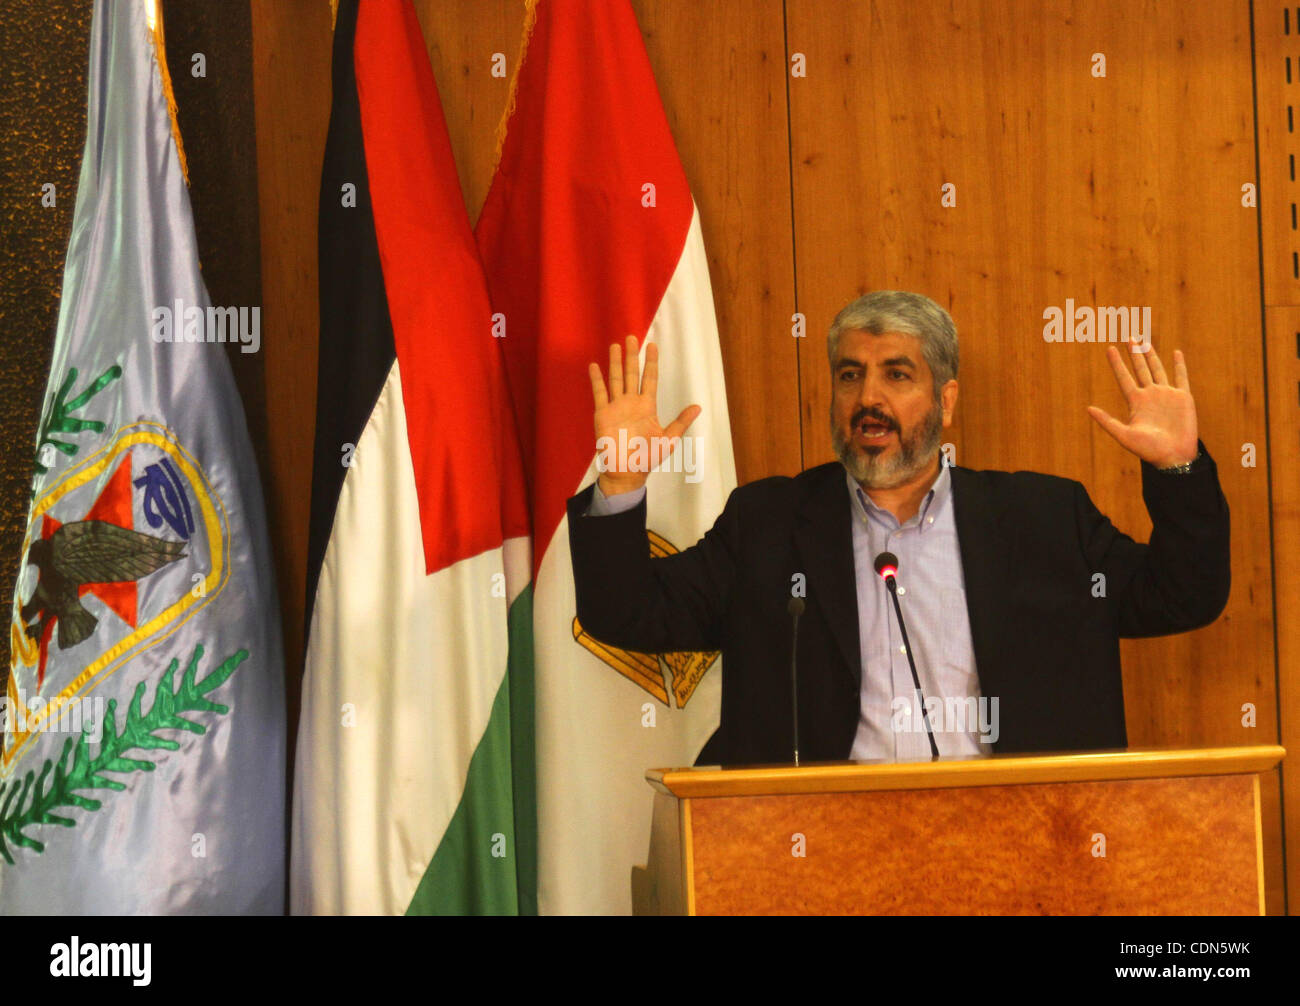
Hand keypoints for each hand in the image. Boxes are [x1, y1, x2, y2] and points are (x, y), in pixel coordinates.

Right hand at [589, 335, 700, 495]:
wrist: (626, 472)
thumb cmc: (647, 458)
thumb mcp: (668, 440)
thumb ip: (681, 422)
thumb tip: (698, 407)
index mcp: (647, 407)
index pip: (649, 378)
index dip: (651, 362)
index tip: (652, 345)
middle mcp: (631, 403)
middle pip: (631, 373)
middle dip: (631, 356)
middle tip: (632, 337)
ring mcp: (616, 407)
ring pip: (615, 379)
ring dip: (615, 362)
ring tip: (615, 345)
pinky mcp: (603, 414)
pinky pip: (600, 393)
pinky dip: (597, 379)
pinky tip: (594, 366)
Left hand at [1087, 343, 1197, 467]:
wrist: (1173, 457)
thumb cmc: (1148, 450)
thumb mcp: (1124, 435)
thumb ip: (1107, 422)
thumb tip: (1088, 409)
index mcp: (1136, 402)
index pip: (1124, 377)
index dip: (1117, 363)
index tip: (1110, 348)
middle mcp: (1150, 395)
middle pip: (1141, 369)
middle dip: (1135, 353)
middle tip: (1129, 337)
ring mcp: (1167, 395)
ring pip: (1158, 369)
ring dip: (1151, 355)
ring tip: (1144, 341)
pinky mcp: (1183, 397)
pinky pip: (1181, 377)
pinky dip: (1179, 365)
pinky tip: (1176, 353)